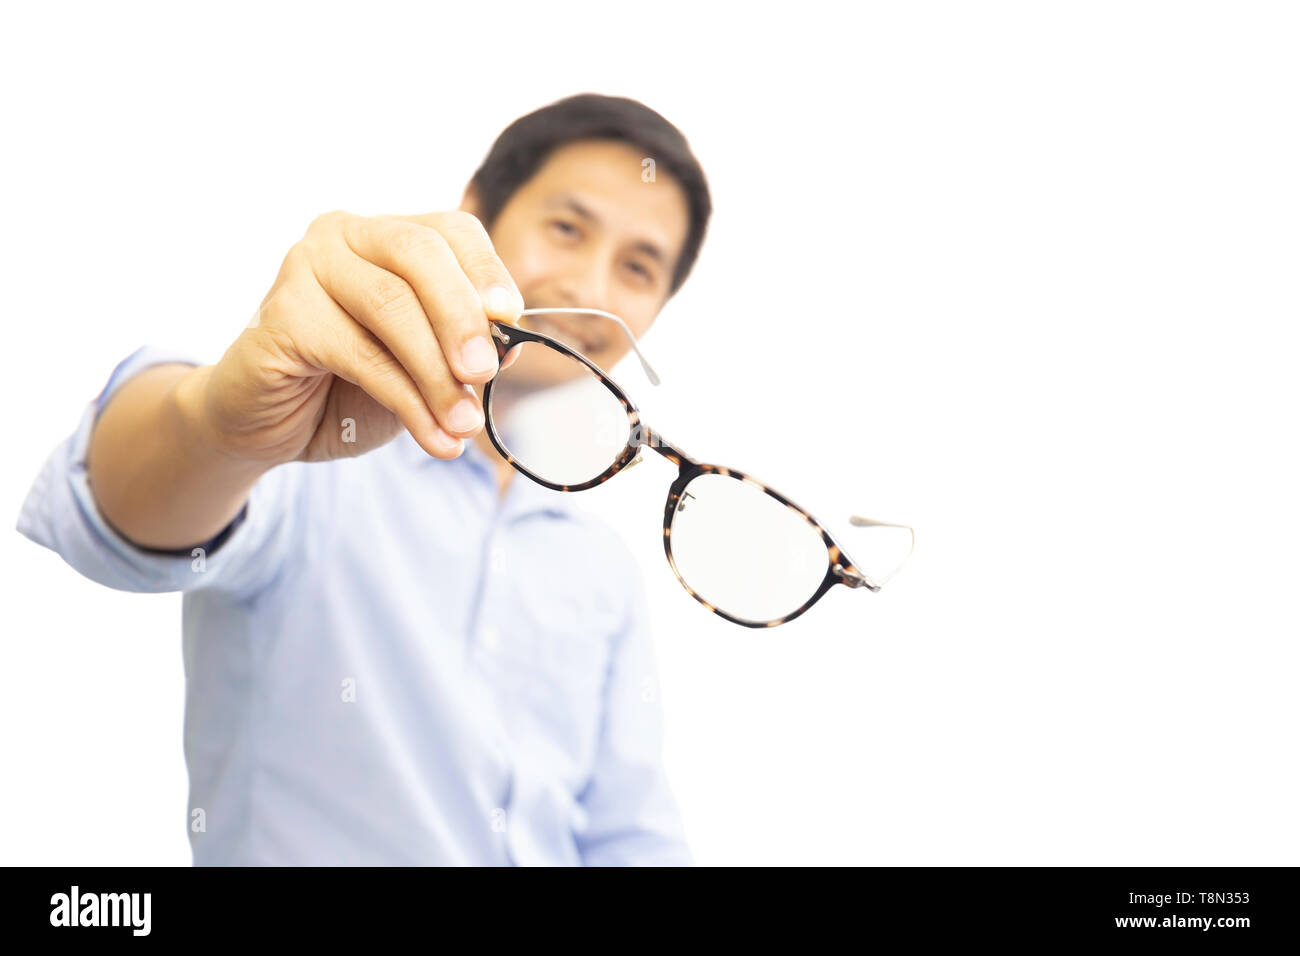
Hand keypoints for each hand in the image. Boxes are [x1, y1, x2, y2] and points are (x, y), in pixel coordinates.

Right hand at [185, 209, 524, 464]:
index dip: (486, 269)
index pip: (450, 230)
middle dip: (462, 317)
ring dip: (437, 373)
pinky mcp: (282, 315)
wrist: (271, 425)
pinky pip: (360, 354)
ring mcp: (305, 268)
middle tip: (486, 373)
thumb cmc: (351, 386)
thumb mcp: (422, 366)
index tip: (512, 316)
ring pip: (390, 307)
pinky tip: (435, 437)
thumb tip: (511, 348)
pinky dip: (407, 401)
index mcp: (386, 235)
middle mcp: (342, 236)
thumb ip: (462, 349)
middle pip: (418, 254)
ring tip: (465, 423)